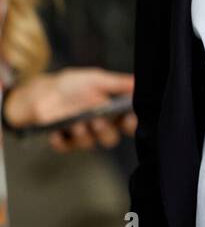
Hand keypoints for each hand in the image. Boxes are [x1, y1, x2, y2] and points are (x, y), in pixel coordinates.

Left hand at [3, 67, 136, 151]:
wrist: (43, 90)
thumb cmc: (72, 85)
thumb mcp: (96, 79)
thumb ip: (118, 83)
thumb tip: (138, 83)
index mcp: (110, 111)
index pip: (128, 124)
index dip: (131, 124)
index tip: (129, 118)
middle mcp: (98, 125)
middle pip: (110, 138)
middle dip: (105, 131)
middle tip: (97, 121)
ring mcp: (81, 134)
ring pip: (89, 143)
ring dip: (83, 134)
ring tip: (75, 122)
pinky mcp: (64, 141)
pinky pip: (66, 147)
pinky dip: (61, 140)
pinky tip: (57, 132)